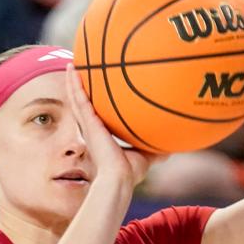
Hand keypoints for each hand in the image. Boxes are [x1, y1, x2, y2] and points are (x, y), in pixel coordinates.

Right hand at [64, 65, 164, 186]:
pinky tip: (72, 69)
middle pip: (83, 104)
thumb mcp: (145, 156)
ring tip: (71, 64)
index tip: (92, 91)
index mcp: (102, 136)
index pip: (95, 116)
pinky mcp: (88, 123)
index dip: (92, 104)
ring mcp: (88, 125)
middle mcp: (92, 130)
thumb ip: (155, 150)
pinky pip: (79, 98)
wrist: (118, 178)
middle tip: (78, 72)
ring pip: (77, 98)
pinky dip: (74, 84)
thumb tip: (171, 148)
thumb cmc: (128, 173)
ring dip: (74, 81)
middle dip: (80, 88)